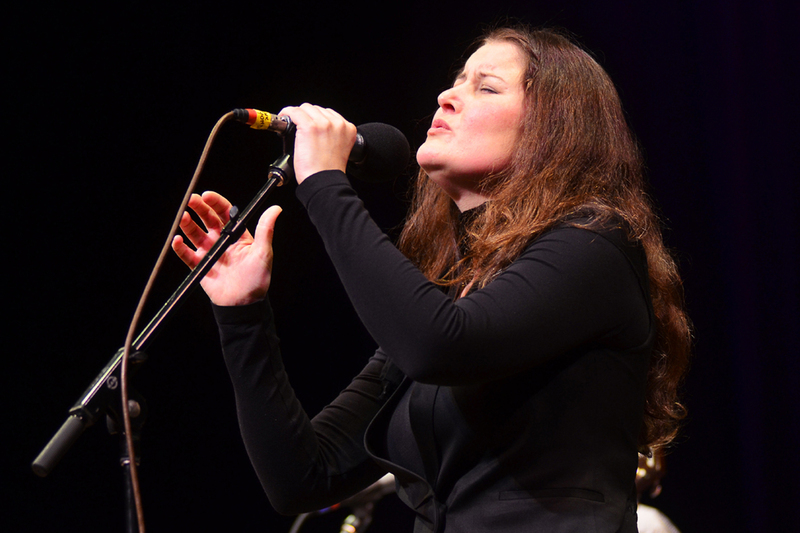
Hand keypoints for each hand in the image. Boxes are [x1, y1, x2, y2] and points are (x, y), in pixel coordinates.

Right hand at [172, 191, 281, 305]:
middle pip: (206, 219)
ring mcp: (209, 252)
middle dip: (198, 207)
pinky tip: (178, 240)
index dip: (215, 202)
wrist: (244, 304)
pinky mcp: (200, 266)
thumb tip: (276, 208)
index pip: (224, 212)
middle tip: (190, 200)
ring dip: (187, 224)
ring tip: (183, 217)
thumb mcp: (264, 252)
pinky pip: (187, 254)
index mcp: (237, 235)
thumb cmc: (257, 279)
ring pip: (194, 233)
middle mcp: (221, 241)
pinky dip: (180, 247)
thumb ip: (266, 229)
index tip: (206, 195)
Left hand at [278, 103, 357, 182]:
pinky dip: (287, 113)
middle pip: (317, 109)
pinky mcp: (309, 126)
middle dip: (308, 117)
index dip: (317, 119)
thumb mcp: (339, 149)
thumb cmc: (328, 171)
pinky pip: (295, 112)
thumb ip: (333, 136)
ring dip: (298, 115)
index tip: (310, 125)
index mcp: (348, 129)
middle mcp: (338, 124)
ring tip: (292, 125)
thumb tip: (317, 131)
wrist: (324, 182)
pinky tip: (284, 118)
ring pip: (306, 108)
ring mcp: (323, 124)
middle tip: (300, 128)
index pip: (329, 114)